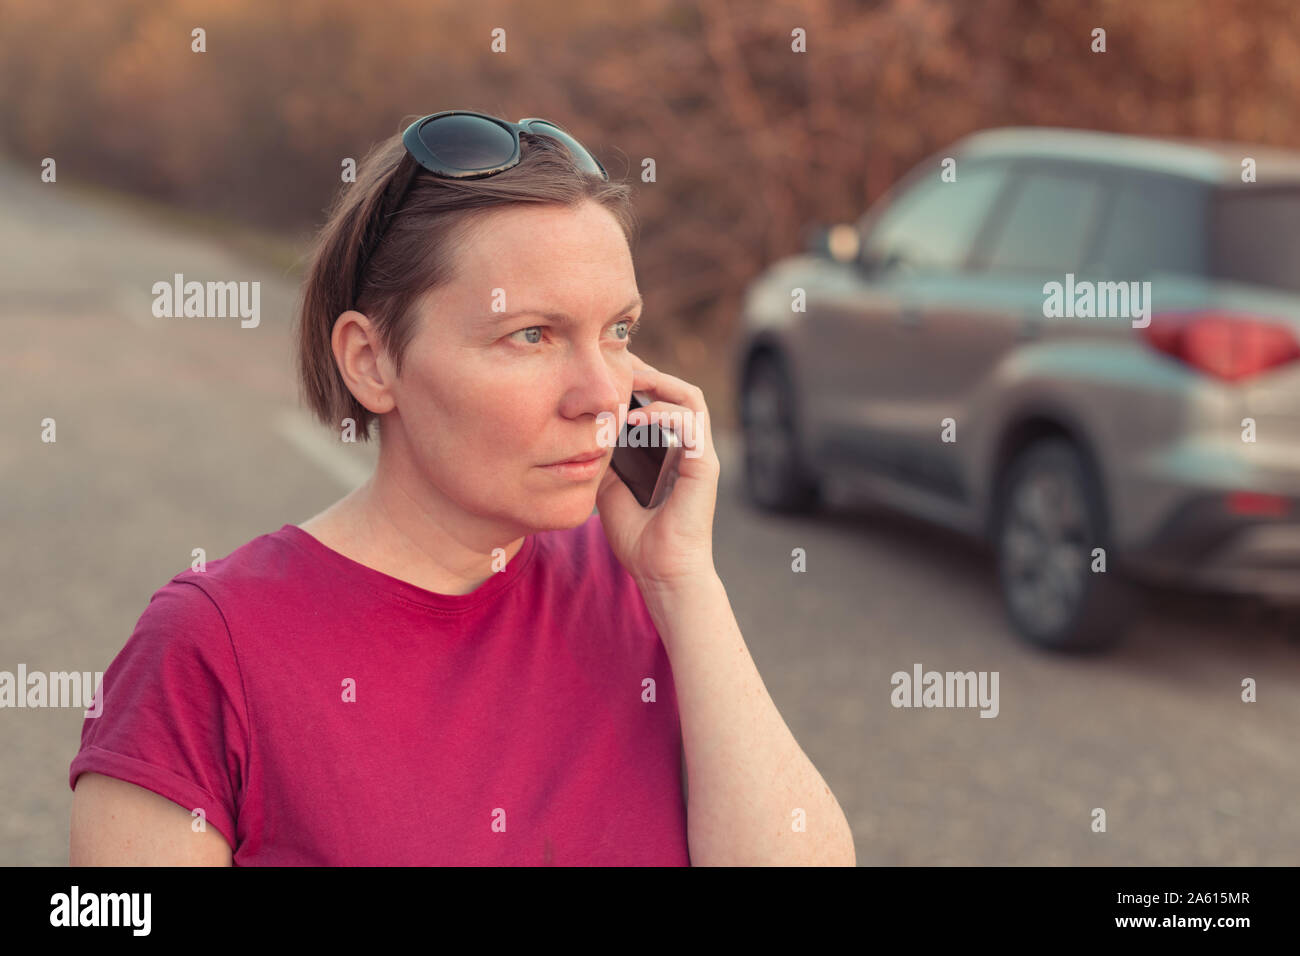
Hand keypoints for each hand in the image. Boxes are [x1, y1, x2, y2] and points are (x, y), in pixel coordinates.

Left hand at [595, 352, 720, 591]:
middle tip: (615, 363)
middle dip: (647, 371)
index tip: (607, 372)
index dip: (638, 381)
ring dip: (658, 383)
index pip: (662, 400)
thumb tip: (581, 433)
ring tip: (627, 379)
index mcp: (672, 450)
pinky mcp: (704, 467)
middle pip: (678, 389)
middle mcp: (690, 447)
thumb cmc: (638, 537)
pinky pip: (690, 424)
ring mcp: (701, 455)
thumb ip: (604, 459)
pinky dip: (662, 413)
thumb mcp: (609, 488)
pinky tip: (632, 418)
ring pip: (690, 397)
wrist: (661, 573)